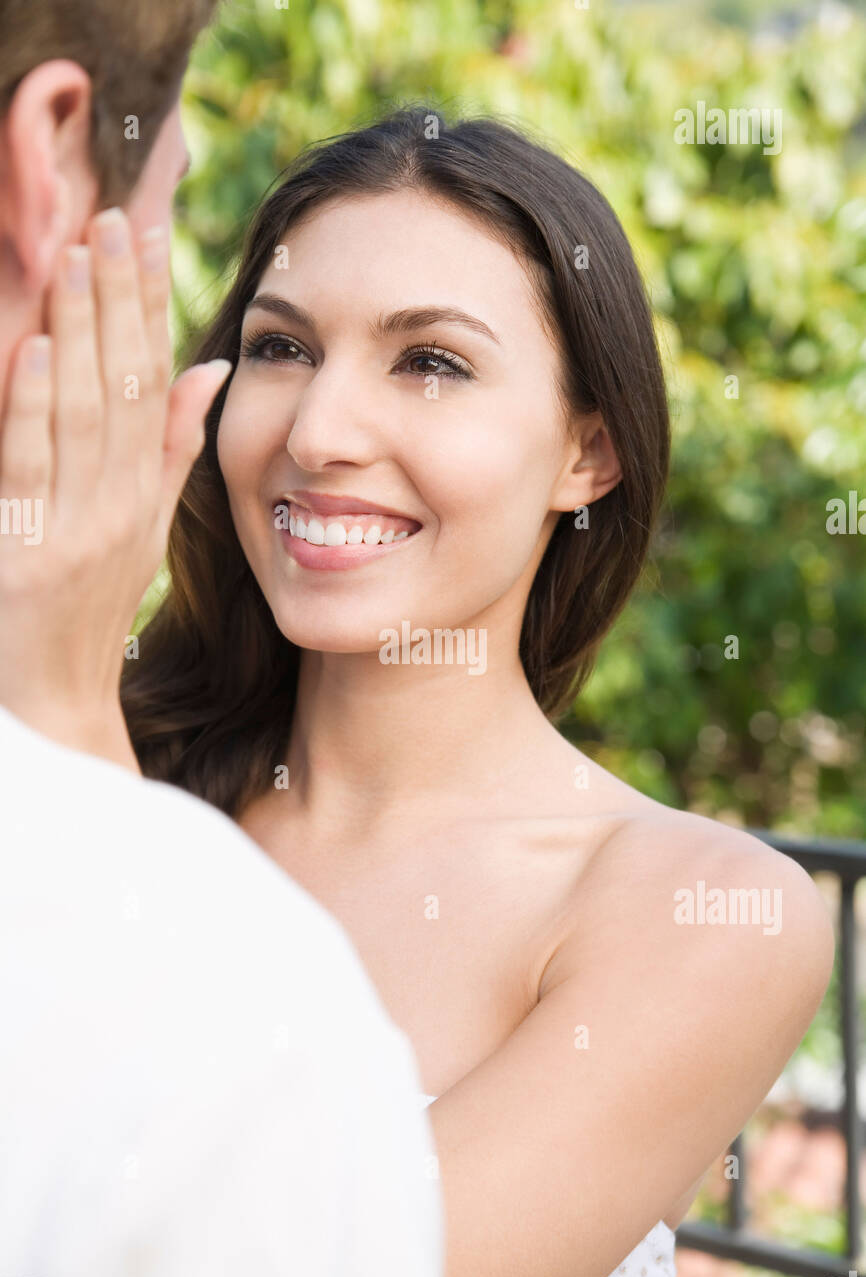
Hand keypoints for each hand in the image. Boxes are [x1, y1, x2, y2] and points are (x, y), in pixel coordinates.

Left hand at [0, 206, 230, 768]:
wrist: (61, 702)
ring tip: (77, 255)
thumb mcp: (145, 528)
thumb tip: (208, 371)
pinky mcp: (29, 549)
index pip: (156, 380)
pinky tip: (39, 346)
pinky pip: (35, 465)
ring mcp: (78, 525)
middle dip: (117, 297)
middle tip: (110, 217)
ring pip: (85, 410)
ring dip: (81, 328)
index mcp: (147, 491)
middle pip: (125, 383)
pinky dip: (36, 403)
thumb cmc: (92, 614)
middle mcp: (122, 501)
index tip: (145, 234)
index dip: (150, 305)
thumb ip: (173, 450)